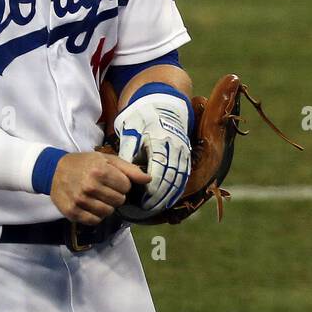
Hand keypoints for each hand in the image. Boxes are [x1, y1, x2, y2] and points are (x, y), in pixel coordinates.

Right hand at [50, 152, 150, 224]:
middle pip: (119, 200)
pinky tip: (91, 206)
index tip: (114, 180)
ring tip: (99, 197)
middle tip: (106, 189)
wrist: (55, 171)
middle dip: (116, 195)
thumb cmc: (85, 163)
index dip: (123, 184)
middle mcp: (90, 186)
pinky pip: (95, 221)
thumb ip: (129, 169)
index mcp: (100, 171)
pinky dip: (96, 215)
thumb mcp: (107, 159)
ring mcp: (80, 201)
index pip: (126, 187)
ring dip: (107, 206)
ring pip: (108, 212)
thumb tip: (148, 179)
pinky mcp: (72, 212)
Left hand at [115, 92, 192, 215]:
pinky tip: (169, 197)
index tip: (143, 200)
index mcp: (160, 141)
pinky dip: (177, 187)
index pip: (158, 170)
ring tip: (157, 207)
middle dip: (160, 195)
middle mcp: (175, 146)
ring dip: (169, 194)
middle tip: (147, 209)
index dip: (152, 188)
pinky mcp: (186, 152)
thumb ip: (129, 150)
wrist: (163, 103)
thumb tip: (125, 172)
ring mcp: (183, 149)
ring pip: (179, 177)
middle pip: (170, 177)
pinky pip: (184, 174)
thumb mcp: (131, 129)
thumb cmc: (143, 118)